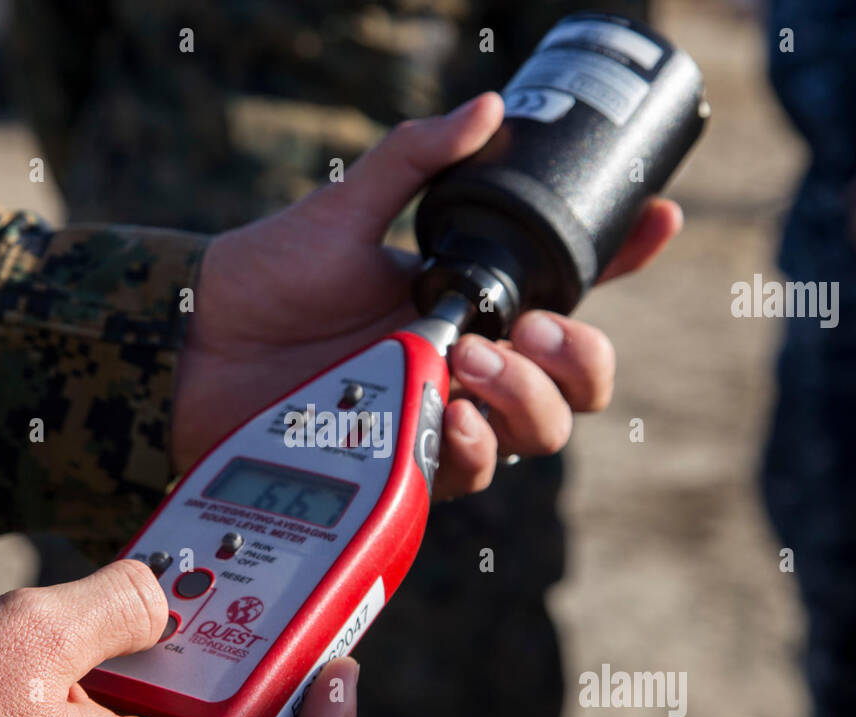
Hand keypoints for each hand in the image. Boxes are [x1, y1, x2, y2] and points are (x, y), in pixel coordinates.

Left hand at [181, 92, 681, 498]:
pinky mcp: (404, 464)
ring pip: (539, 433)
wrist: (196, 348)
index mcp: (468, 297)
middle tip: (531, 329)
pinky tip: (449, 418)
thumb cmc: (267, 277)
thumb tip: (489, 105)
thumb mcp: (343, 211)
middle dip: (580, 359)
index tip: (659, 220)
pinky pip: (472, 472)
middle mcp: (467, 362)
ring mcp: (439, 416)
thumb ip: (414, 160)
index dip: (624, 260)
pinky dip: (475, 447)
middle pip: (576, 382)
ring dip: (527, 399)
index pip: (570, 288)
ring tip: (467, 361)